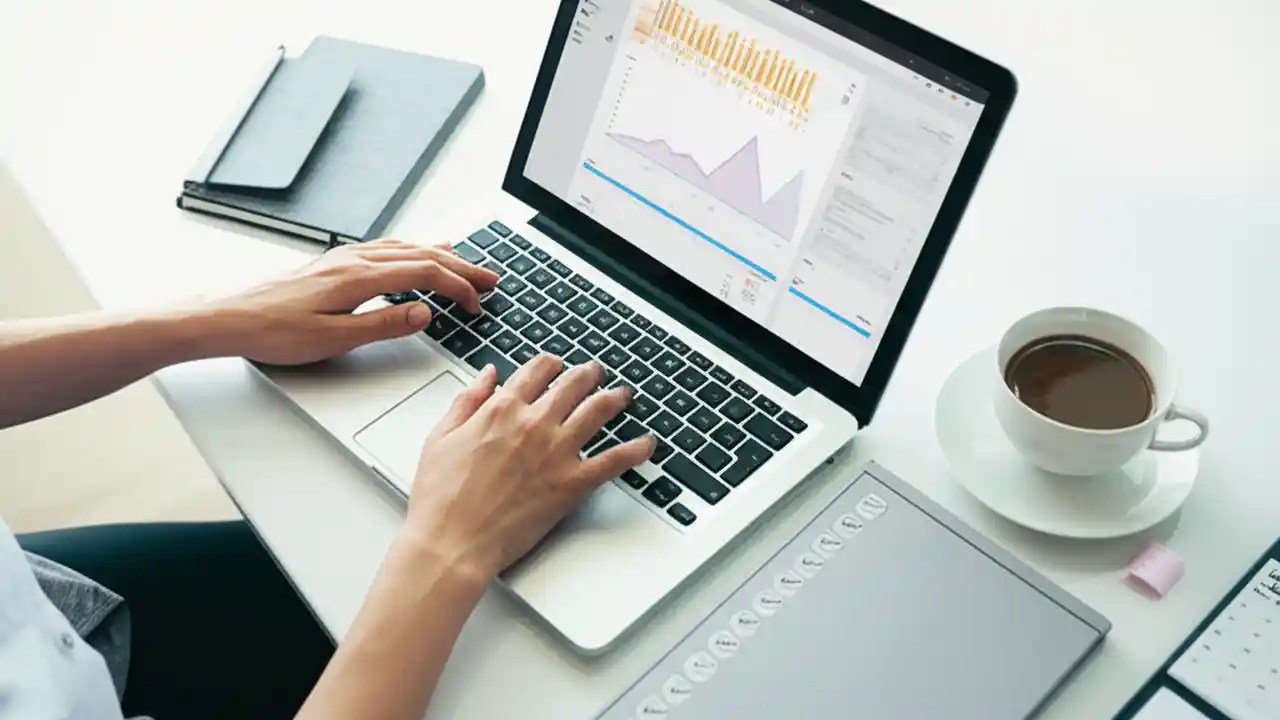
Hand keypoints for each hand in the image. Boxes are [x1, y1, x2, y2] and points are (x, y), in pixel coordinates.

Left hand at [208, 239, 497, 364]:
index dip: (458, 288)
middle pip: (423, 254)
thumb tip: (424, 313)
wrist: (228, 318)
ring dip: (442, 255)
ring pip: (407, 247)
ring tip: (466, 264)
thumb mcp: (334, 339)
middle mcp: (355, 259)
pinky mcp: (334, 262)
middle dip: (462, 266)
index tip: (478, 304)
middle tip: (491, 279)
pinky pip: (388, 248)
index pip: (425, 273)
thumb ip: (384, 325)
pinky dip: (415, 250)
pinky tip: (417, 254)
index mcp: (359, 277)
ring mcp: (344, 257)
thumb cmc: (273, 332)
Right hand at [403, 356, 655, 577]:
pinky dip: (635, 450)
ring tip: (623, 395)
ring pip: (598, 411)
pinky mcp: (572, 483)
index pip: (537, 370)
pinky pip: (614, 460)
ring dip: (614, 398)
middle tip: (596, 372)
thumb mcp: (441, 436)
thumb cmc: (440, 497)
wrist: (452, 542)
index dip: (551, 364)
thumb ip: (467, 400)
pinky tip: (647, 444)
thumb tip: (488, 375)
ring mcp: (556, 452)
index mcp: (501, 409)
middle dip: (588, 374)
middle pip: (573, 384)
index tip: (557, 365)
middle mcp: (534, 423)